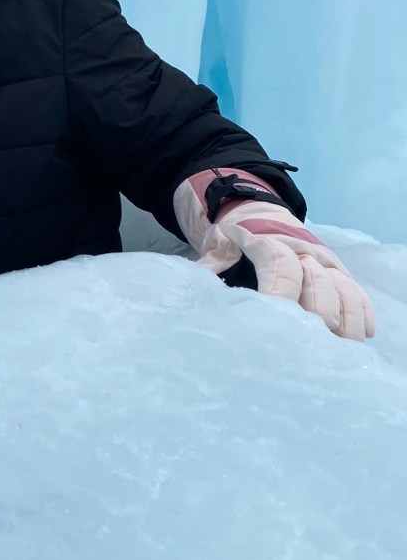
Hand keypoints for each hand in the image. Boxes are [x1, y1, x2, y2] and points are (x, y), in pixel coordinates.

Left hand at [174, 168, 375, 340]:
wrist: (260, 213)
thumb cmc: (236, 235)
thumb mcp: (218, 241)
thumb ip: (212, 261)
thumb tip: (198, 281)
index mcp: (269, 241)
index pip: (280, 265)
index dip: (280, 291)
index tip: (277, 317)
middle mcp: (304, 250)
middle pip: (319, 282)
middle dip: (318, 313)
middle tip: (311, 340)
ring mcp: (326, 262)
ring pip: (345, 289)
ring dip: (346, 319)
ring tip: (338, 346)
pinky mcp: (340, 272)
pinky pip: (358, 293)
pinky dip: (362, 313)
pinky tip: (360, 334)